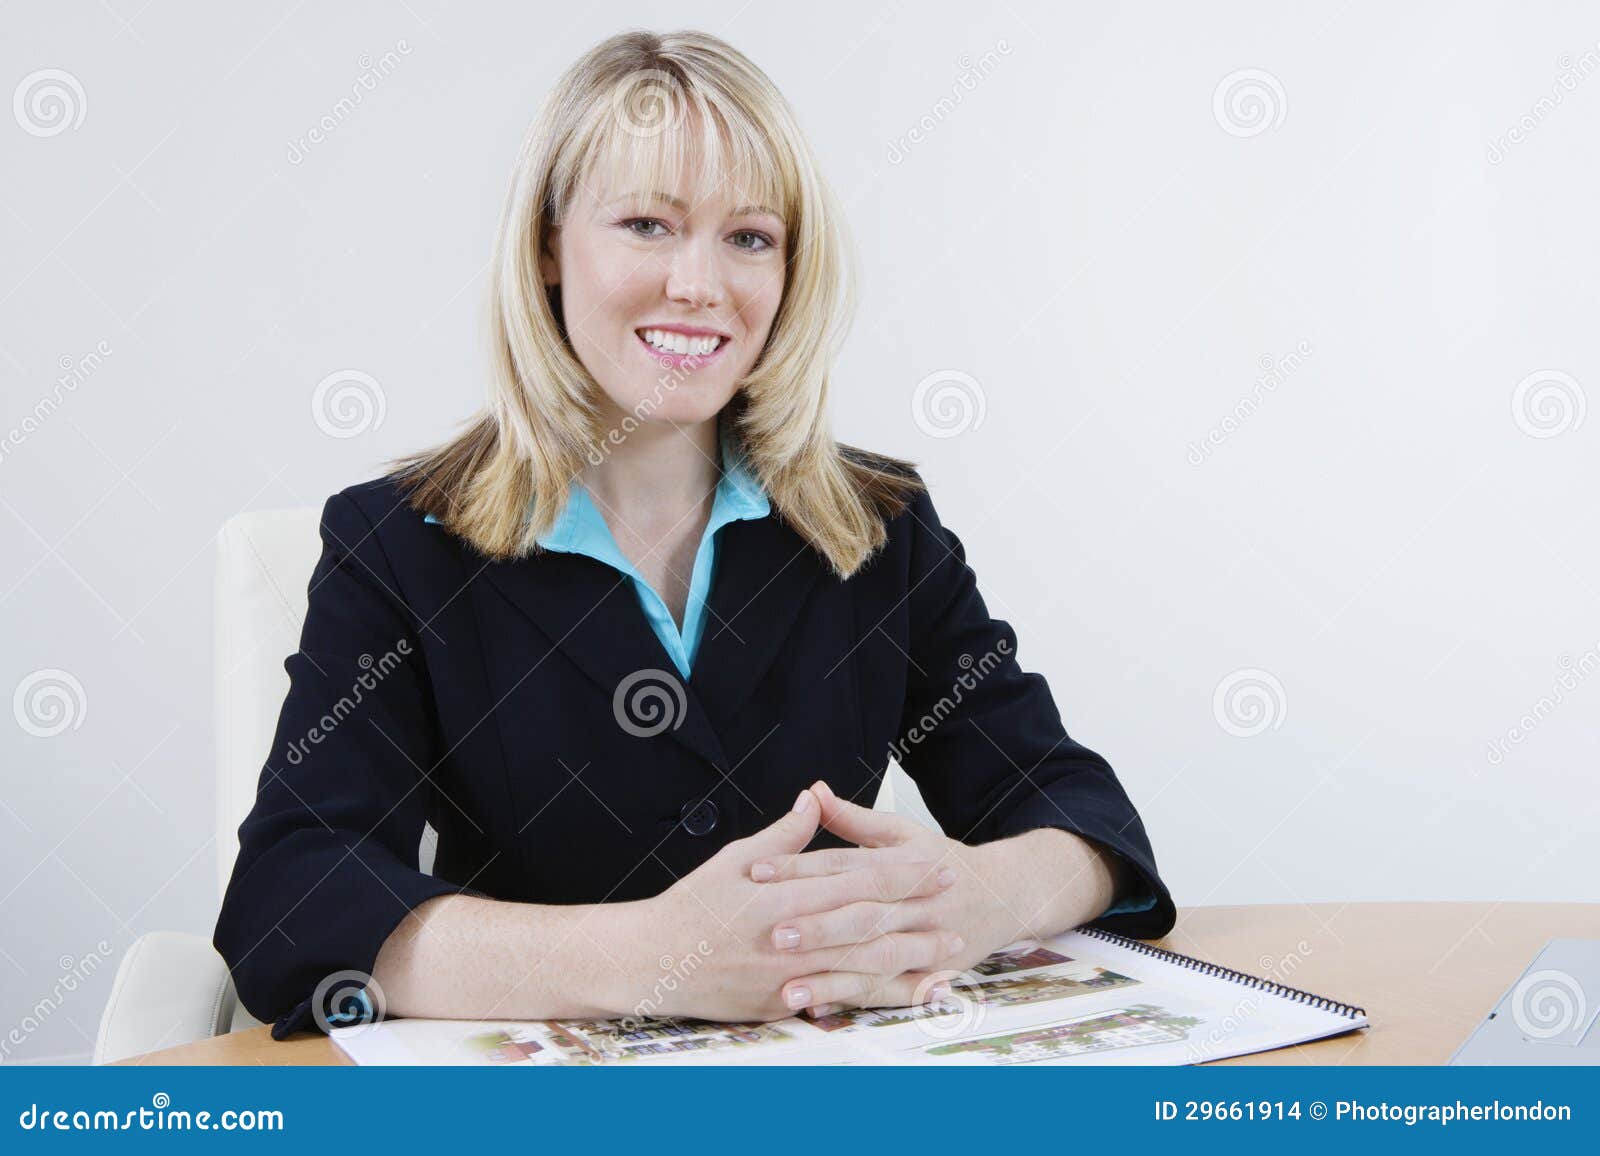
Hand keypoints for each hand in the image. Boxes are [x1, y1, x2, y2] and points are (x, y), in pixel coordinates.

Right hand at [607, 788, 963, 1023]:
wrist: (651, 962)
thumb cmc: (689, 909)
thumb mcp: (733, 860)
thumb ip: (782, 835)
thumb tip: (812, 799)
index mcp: (783, 897)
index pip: (856, 881)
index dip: (901, 873)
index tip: (935, 864)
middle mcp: (792, 939)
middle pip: (869, 923)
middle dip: (918, 912)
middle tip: (956, 903)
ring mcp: (790, 976)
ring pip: (863, 966)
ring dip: (911, 957)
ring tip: (948, 951)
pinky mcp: (784, 1005)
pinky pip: (842, 999)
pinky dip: (880, 995)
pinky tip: (909, 991)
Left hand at [747, 780, 1024, 1017]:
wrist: (1005, 895)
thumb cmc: (943, 860)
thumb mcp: (902, 833)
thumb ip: (853, 817)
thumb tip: (813, 791)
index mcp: (902, 862)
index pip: (844, 863)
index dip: (800, 867)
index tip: (757, 872)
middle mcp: (914, 903)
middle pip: (862, 914)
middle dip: (818, 926)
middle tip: (773, 933)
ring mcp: (924, 941)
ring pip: (875, 960)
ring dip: (832, 976)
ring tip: (788, 986)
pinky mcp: (928, 973)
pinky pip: (888, 991)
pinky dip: (853, 1001)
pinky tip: (818, 1009)